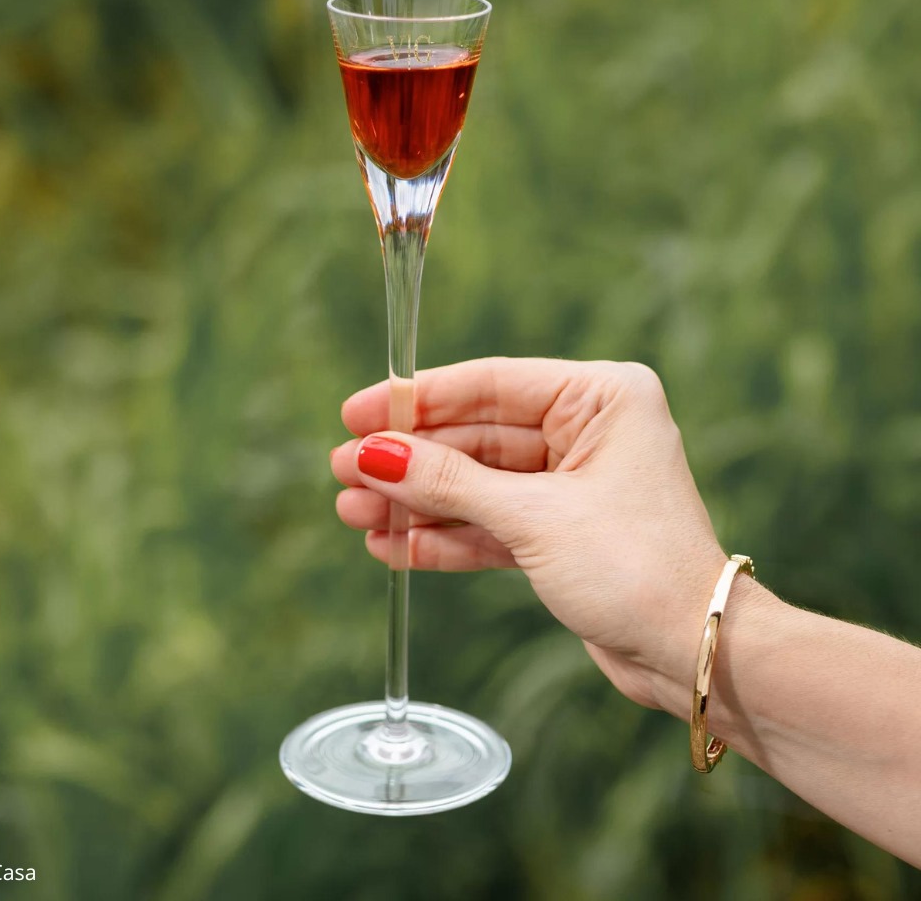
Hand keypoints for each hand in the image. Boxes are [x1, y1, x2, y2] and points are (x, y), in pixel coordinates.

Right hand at [330, 357, 728, 711]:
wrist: (695, 653)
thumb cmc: (637, 568)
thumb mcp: (534, 518)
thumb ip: (449, 483)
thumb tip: (373, 455)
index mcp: (600, 397)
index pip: (490, 384)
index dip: (416, 400)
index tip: (356, 413)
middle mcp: (586, 431)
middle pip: (475, 437)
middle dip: (409, 461)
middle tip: (343, 472)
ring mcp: (571, 483)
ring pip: (475, 484)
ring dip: (416, 503)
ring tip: (354, 515)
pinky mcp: (559, 532)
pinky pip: (488, 523)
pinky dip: (443, 536)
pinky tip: (393, 545)